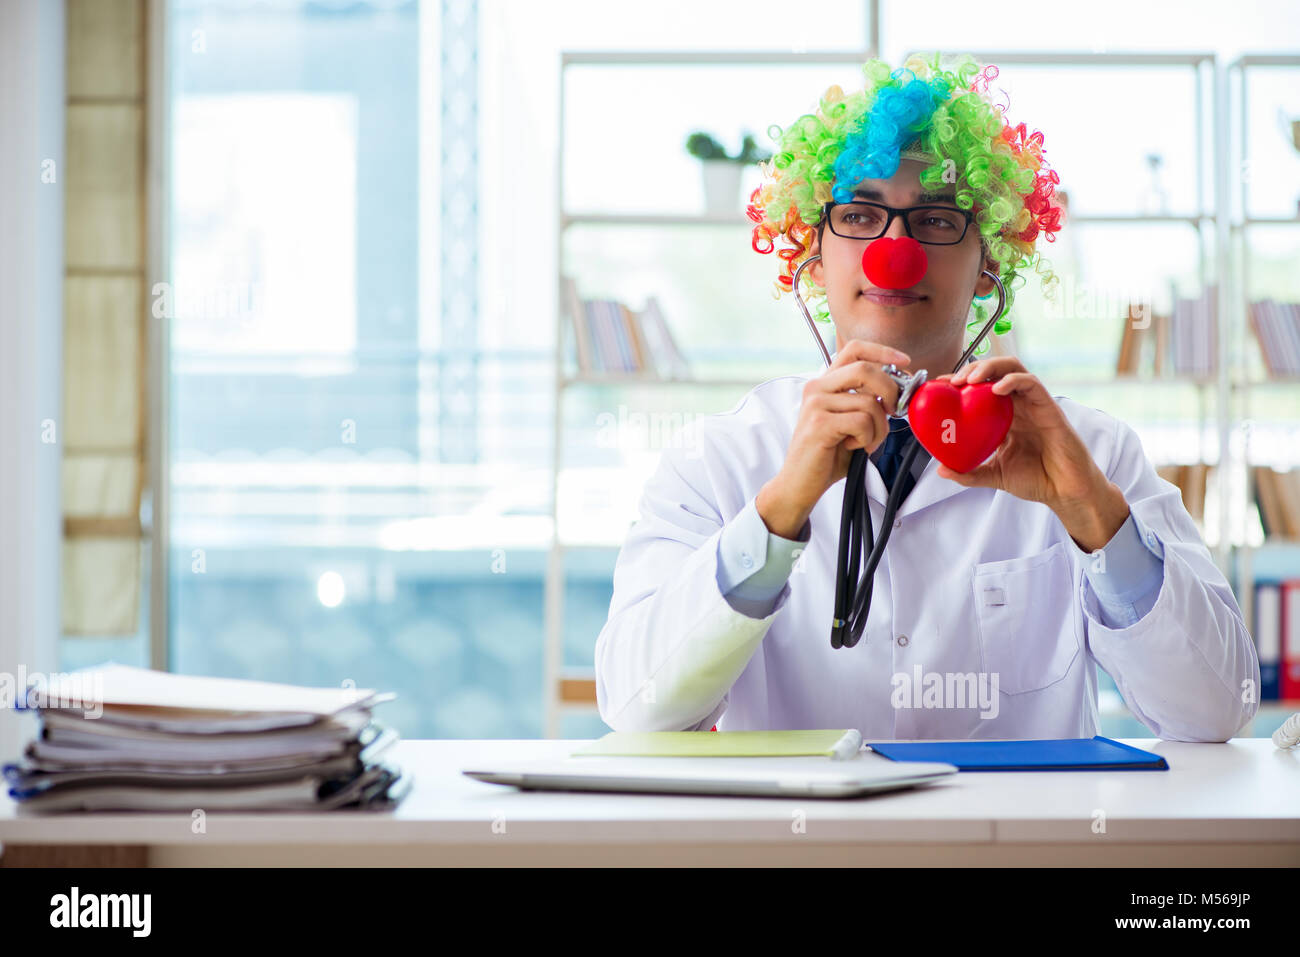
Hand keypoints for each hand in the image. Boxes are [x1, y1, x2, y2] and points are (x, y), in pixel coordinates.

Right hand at [757, 338, 908, 537]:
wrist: (799, 483)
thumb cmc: (828, 455)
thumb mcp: (851, 421)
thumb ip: (868, 401)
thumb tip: (900, 390)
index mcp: (825, 383)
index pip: (854, 349)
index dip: (883, 351)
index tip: (903, 362)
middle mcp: (817, 387)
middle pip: (866, 369)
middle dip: (891, 390)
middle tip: (894, 412)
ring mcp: (816, 404)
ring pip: (870, 402)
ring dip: (879, 428)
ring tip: (866, 442)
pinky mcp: (819, 423)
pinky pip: (862, 422)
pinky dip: (868, 439)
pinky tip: (855, 448)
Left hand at [930, 356, 1130, 549]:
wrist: (1065, 492)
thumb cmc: (1036, 480)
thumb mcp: (994, 475)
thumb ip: (968, 473)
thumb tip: (941, 469)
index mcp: (1004, 417)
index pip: (980, 389)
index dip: (959, 382)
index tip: (939, 386)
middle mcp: (1017, 406)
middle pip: (995, 371)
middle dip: (972, 369)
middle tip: (953, 381)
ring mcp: (1033, 404)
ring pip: (1013, 369)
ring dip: (989, 368)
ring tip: (971, 379)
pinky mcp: (1049, 407)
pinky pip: (1032, 384)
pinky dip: (1013, 380)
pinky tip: (996, 389)